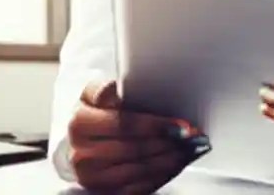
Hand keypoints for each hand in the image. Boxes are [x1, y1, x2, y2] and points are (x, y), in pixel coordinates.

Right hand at [67, 80, 210, 193]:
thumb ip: (109, 89)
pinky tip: (177, 163)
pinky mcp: (104, 191)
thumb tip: (123, 89)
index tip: (180, 124)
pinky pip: (140, 187)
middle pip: (135, 149)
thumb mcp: (97, 93)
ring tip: (190, 148)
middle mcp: (82, 153)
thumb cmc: (97, 113)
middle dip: (169, 143)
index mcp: (80, 122)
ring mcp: (92, 177)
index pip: (124, 124)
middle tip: (193, 137)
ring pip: (140, 170)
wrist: (83, 141)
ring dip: (171, 160)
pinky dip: (163, 174)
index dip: (155, 125)